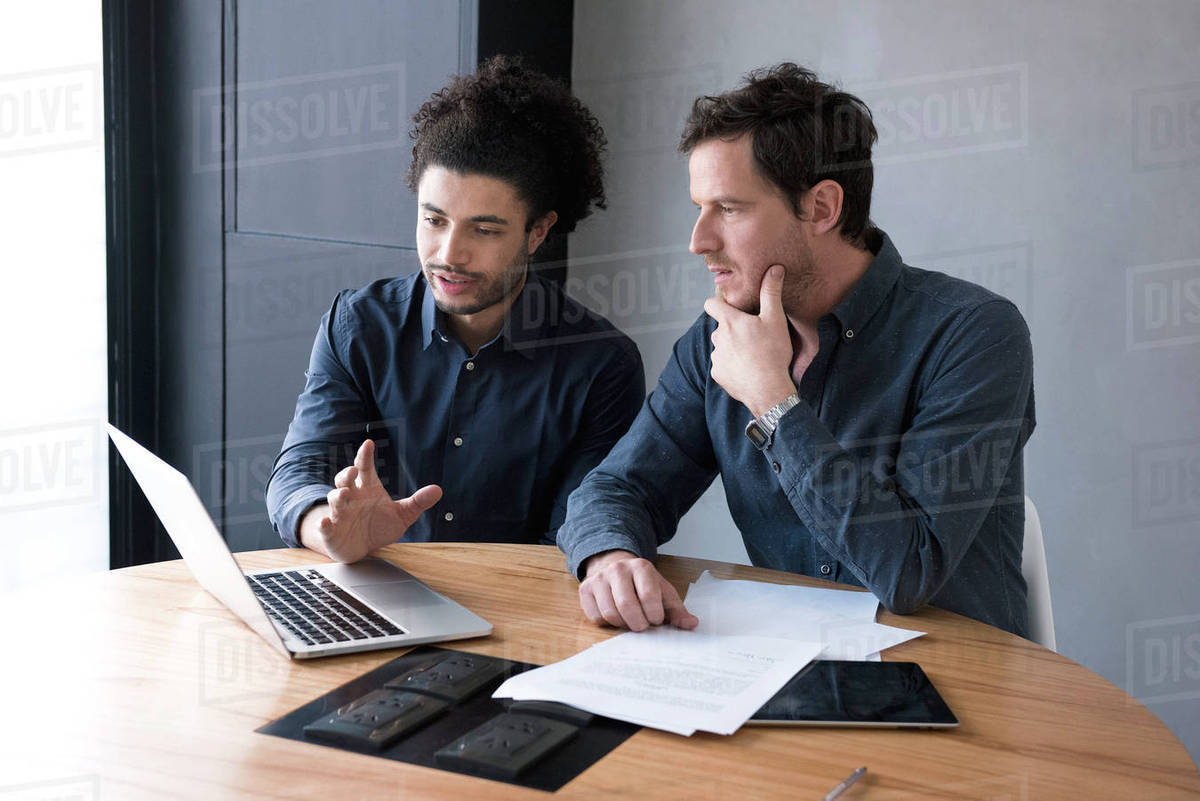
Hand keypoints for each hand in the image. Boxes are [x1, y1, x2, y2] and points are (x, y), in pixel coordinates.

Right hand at [298, 439, 441, 562]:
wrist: (363, 547)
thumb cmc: (379, 525)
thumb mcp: (402, 514)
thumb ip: (418, 502)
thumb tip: (438, 490)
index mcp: (367, 489)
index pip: (365, 469)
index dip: (365, 456)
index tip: (368, 444)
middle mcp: (351, 497)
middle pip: (344, 480)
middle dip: (346, 474)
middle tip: (353, 471)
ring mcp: (340, 513)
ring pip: (334, 499)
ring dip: (337, 497)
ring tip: (344, 495)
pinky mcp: (331, 531)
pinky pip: (325, 526)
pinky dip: (323, 524)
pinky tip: (326, 522)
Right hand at [578, 550, 698, 630]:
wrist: (614, 565)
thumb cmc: (642, 584)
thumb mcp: (662, 592)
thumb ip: (677, 610)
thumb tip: (691, 624)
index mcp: (641, 567)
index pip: (649, 596)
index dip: (655, 615)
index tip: (657, 619)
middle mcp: (618, 569)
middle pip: (627, 606)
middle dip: (638, 623)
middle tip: (643, 625)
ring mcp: (599, 578)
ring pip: (610, 613)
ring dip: (623, 624)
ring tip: (630, 620)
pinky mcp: (585, 589)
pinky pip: (596, 617)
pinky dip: (608, 623)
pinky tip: (616, 616)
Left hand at [703, 264, 796, 417]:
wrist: (768, 390)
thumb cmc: (773, 352)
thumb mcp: (775, 320)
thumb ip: (772, 293)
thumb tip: (774, 268)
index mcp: (729, 322)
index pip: (711, 304)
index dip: (719, 303)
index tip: (732, 307)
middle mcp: (718, 338)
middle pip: (721, 327)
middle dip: (733, 329)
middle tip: (754, 336)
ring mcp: (716, 357)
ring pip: (722, 347)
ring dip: (733, 348)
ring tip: (753, 355)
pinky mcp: (717, 374)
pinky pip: (722, 365)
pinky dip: (732, 366)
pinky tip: (748, 369)